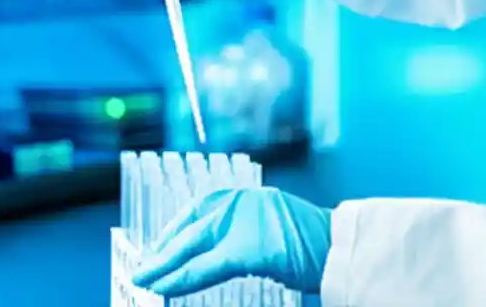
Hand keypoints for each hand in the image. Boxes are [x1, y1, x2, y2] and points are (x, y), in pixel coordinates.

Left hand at [132, 187, 332, 297]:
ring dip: (165, 265)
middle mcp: (240, 203)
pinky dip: (184, 278)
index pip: (197, 211)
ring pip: (192, 245)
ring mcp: (243, 222)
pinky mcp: (247, 249)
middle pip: (190, 228)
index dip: (173, 232)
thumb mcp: (273, 230)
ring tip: (145, 280)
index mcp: (245, 198)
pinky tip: (166, 286)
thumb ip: (244, 232)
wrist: (344, 248)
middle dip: (162, 251)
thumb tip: (215, 251)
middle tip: (141, 269)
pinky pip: (206, 266)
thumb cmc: (315, 245)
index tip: (156, 249)